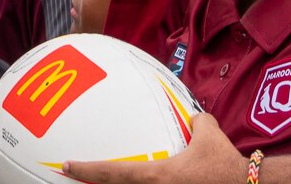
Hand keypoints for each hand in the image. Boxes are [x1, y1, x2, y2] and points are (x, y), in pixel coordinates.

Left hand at [62, 113, 244, 182]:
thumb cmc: (224, 163)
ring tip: (93, 182)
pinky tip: (143, 181)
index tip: (66, 165)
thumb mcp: (208, 132)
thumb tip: (192, 114)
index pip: (113, 173)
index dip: (86, 169)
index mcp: (156, 176)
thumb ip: (195, 120)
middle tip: (72, 176)